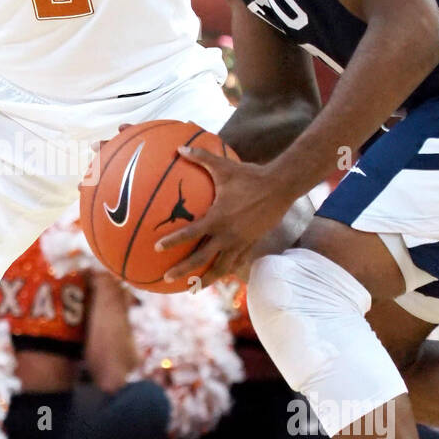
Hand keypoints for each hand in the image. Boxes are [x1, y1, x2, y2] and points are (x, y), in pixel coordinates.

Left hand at [155, 147, 291, 285]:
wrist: (281, 187)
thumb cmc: (250, 175)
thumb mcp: (224, 166)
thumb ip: (200, 157)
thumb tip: (179, 148)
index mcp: (218, 218)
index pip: (191, 233)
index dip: (173, 241)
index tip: (157, 248)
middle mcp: (228, 234)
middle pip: (202, 258)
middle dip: (184, 270)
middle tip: (168, 277)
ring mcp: (241, 242)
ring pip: (221, 267)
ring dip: (206, 279)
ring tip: (193, 290)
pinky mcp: (251, 244)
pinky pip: (236, 262)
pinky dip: (225, 271)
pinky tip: (217, 278)